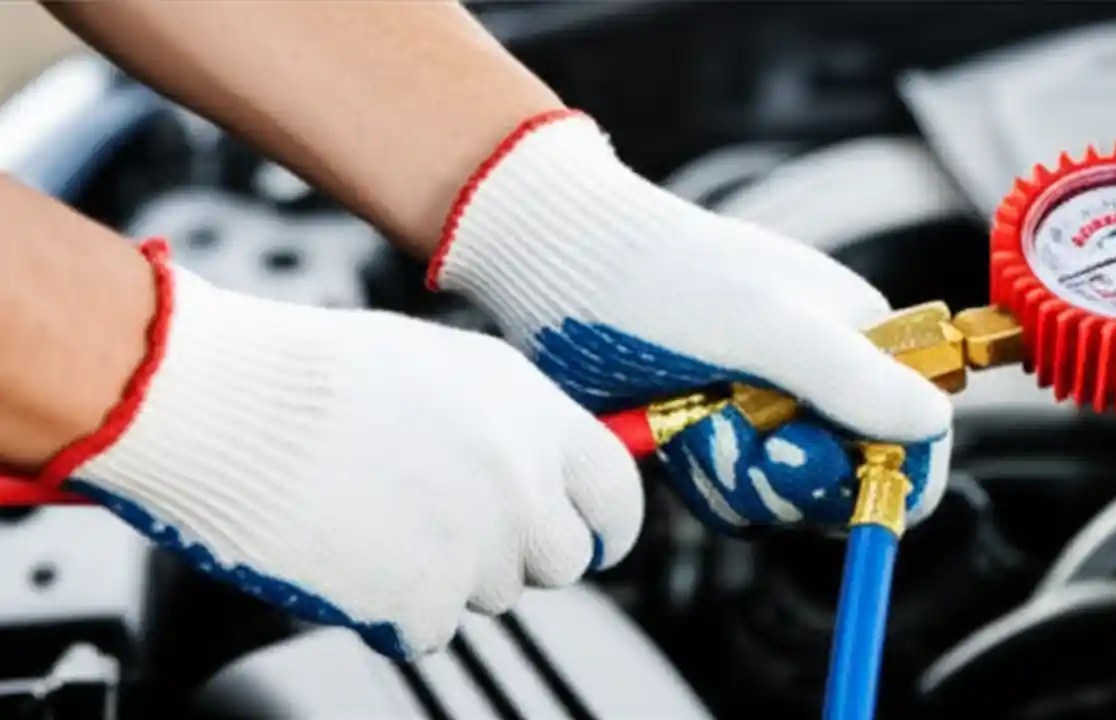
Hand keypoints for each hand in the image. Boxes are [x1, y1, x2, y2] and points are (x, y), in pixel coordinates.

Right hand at [51, 242, 641, 658]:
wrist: (223, 404)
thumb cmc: (319, 377)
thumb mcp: (448, 373)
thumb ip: (516, 429)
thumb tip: (551, 481)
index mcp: (534, 415)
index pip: (618, 496)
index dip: (605, 526)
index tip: (590, 542)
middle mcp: (521, 481)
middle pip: (561, 561)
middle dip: (516, 555)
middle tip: (450, 529)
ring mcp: (476, 545)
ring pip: (491, 595)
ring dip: (445, 574)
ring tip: (375, 515)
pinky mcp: (419, 601)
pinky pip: (429, 629)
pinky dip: (391, 608)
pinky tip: (347, 551)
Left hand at [429, 110, 952, 530]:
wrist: (562, 267)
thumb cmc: (663, 278)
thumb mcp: (762, 324)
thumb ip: (849, 376)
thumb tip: (936, 424)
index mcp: (855, 335)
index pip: (914, 431)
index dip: (885, 472)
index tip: (829, 483)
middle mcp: (819, 373)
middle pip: (847, 477)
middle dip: (789, 476)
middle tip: (734, 435)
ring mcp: (763, 403)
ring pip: (785, 491)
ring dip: (737, 476)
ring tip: (694, 423)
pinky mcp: (714, 428)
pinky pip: (735, 489)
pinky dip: (707, 478)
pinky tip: (676, 438)